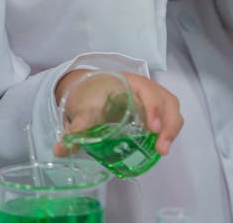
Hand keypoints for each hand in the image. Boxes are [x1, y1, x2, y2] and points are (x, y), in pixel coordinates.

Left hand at [53, 70, 183, 157]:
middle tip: (161, 147)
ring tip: (162, 150)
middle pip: (167, 100)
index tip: (151, 128)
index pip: (148, 91)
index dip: (153, 108)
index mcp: (128, 82)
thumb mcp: (83, 110)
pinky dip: (169, 130)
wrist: (89, 89)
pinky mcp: (155, 109)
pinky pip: (169, 116)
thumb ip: (75, 129)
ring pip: (172, 109)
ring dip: (171, 129)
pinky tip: (160, 145)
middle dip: (168, 124)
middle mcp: (145, 87)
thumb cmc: (90, 96)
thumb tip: (60, 149)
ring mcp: (153, 97)